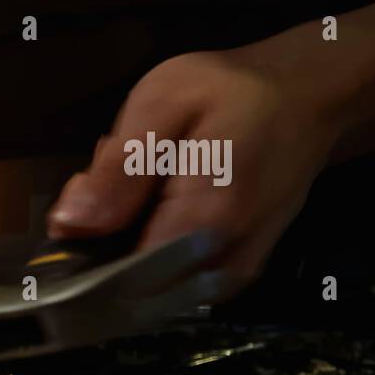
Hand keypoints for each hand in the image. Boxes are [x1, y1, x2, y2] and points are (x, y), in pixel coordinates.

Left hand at [47, 46, 340, 291]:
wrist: (306, 96)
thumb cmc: (235, 92)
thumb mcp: (162, 105)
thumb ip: (117, 171)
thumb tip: (68, 226)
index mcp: (202, 222)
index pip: (114, 277)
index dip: (84, 247)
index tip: (88, 198)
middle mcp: (220, 261)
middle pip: (126, 282)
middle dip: (104, 239)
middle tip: (120, 179)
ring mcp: (231, 274)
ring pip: (147, 283)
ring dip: (127, 239)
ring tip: (146, 183)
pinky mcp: (234, 273)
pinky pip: (171, 278)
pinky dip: (151, 245)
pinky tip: (161, 201)